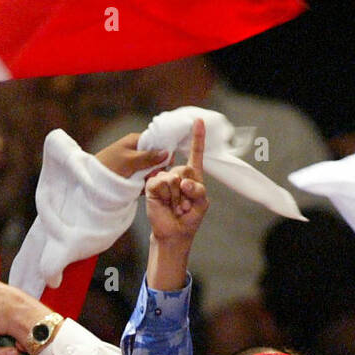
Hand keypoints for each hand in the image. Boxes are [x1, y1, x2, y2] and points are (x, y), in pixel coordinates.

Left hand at [95, 130, 168, 179]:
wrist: (92, 180)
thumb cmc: (109, 166)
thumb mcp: (130, 161)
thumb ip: (149, 157)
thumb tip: (167, 152)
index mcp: (136, 140)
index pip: (157, 142)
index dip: (164, 153)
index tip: (166, 164)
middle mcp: (137, 150)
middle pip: (157, 157)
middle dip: (156, 168)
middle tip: (149, 176)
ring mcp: (135, 162)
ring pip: (152, 169)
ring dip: (150, 177)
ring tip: (142, 182)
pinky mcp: (133, 174)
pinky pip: (145, 178)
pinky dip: (144, 183)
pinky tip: (139, 187)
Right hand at [145, 119, 207, 245]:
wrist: (175, 232)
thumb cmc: (189, 218)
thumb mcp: (201, 203)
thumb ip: (198, 190)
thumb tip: (182, 182)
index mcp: (192, 176)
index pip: (195, 154)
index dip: (197, 138)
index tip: (198, 121)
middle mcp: (177, 174)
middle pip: (185, 168)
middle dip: (188, 189)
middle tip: (185, 204)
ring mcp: (163, 178)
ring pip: (173, 177)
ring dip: (177, 197)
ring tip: (176, 206)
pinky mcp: (152, 185)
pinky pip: (161, 183)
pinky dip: (166, 196)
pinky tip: (165, 204)